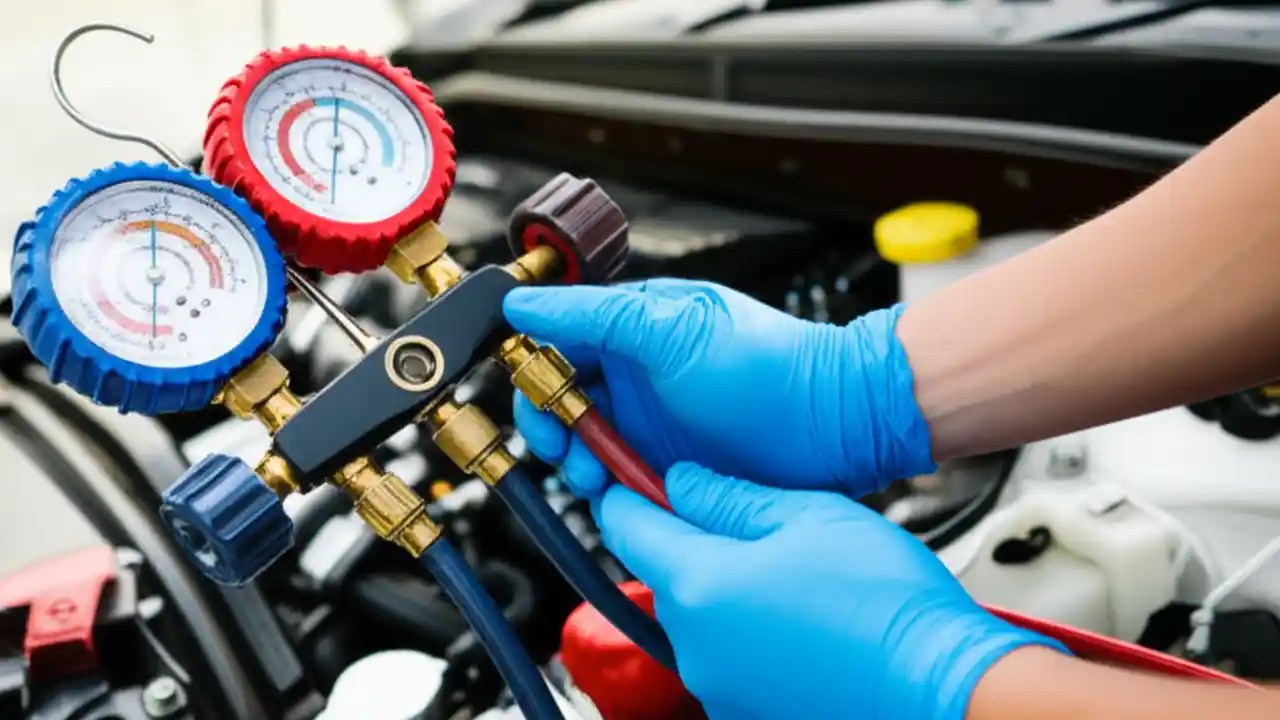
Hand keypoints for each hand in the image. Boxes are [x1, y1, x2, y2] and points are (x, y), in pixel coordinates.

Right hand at [503, 279, 933, 498]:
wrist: (835, 425)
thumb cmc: (768, 366)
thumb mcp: (671, 331)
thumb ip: (594, 316)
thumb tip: (526, 302)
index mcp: (634, 327)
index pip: (559, 339)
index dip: (535, 366)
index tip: (532, 390)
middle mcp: (639, 374)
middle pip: (562, 397)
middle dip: (550, 421)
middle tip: (559, 440)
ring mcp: (653, 421)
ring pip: (585, 444)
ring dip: (576, 461)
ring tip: (593, 473)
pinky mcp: (668, 466)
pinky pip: (618, 480)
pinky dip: (608, 490)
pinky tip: (619, 491)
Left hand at [595, 462, 1062, 719]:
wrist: (944, 690)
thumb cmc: (888, 606)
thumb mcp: (807, 516)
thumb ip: (729, 497)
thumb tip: (679, 482)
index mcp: (698, 586)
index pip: (626, 528)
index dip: (627, 492)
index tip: (633, 475)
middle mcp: (694, 648)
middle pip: (669, 575)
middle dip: (699, 543)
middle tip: (756, 520)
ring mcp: (719, 688)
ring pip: (704, 618)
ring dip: (733, 591)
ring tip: (801, 577)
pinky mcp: (747, 713)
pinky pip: (732, 658)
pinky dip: (755, 634)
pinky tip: (808, 621)